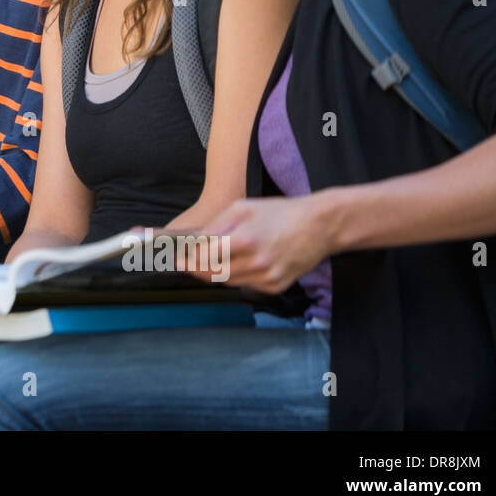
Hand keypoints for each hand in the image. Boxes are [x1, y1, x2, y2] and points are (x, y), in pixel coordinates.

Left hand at [189, 194, 333, 292]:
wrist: (320, 226)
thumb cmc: (281, 212)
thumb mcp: (243, 208)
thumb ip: (216, 225)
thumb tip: (196, 241)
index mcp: (245, 240)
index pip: (205, 259)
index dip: (187, 260)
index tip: (176, 259)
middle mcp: (256, 264)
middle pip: (213, 275)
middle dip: (195, 269)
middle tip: (184, 263)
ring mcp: (267, 278)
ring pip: (228, 282)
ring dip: (213, 274)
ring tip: (203, 263)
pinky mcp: (276, 287)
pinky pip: (246, 285)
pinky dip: (235, 277)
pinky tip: (233, 265)